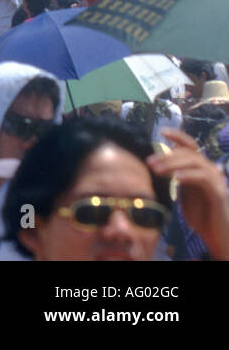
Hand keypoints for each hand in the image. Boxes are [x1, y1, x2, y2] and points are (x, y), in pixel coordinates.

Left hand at [151, 128, 228, 259]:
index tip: (161, 132)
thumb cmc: (200, 216)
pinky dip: (188, 175)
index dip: (178, 136)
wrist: (217, 236)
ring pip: (194, 162)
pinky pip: (203, 178)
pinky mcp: (219, 193)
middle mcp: (210, 171)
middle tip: (150, 163)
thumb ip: (176, 178)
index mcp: (200, 169)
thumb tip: (157, 165)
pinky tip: (175, 178)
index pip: (191, 146)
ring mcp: (216, 181)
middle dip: (166, 155)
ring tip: (157, 170)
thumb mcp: (184, 194)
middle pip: (188, 153)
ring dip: (173, 164)